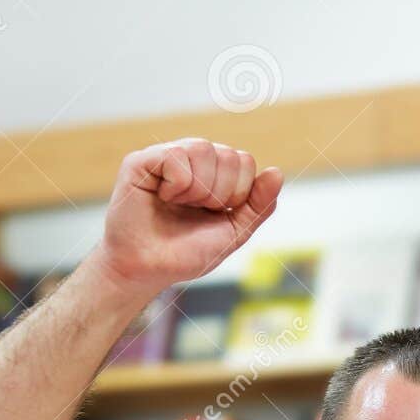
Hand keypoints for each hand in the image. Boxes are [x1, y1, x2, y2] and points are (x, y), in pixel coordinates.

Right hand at [97, 138, 282, 293]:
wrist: (148, 270)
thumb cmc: (185, 253)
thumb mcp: (233, 233)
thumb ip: (258, 206)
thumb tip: (277, 173)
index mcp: (215, 174)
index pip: (245, 161)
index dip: (238, 193)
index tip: (215, 213)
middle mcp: (192, 160)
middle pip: (228, 155)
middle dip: (219, 194)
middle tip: (195, 211)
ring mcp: (167, 157)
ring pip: (203, 149)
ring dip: (198, 189)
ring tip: (178, 204)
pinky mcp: (141, 160)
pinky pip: (175, 155)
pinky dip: (176, 184)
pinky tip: (162, 197)